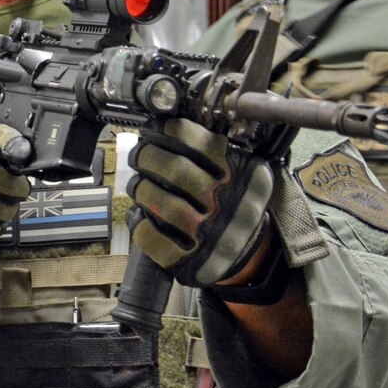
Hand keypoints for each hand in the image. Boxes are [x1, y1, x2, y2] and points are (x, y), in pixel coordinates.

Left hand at [128, 118, 272, 286]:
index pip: (202, 144)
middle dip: (147, 158)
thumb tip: (161, 126)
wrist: (249, 251)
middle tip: (139, 156)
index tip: (153, 130)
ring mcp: (215, 236)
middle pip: (177, 172)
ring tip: (138, 185)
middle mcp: (235, 205)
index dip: (169, 133)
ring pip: (164, 206)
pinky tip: (139, 217)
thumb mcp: (238, 171)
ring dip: (141, 190)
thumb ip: (211, 150)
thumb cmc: (232, 202)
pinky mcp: (196, 262)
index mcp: (248, 175)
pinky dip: (140, 225)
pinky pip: (155, 240)